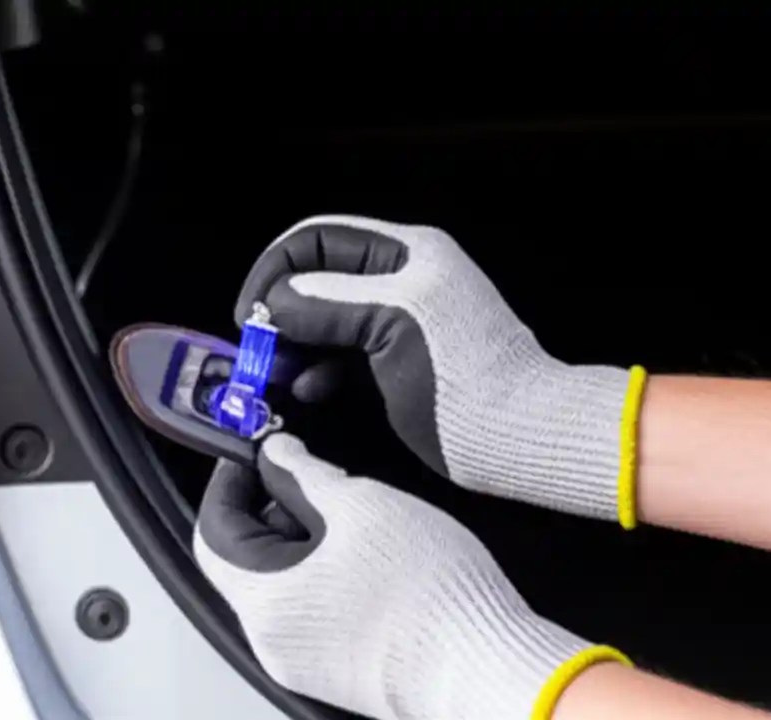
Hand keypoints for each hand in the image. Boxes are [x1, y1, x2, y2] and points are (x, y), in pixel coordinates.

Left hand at [194, 433, 626, 719]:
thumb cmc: (425, 591)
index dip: (230, 484)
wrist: (484, 669)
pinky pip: (312, 612)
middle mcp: (271, 640)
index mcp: (262, 600)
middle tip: (314, 476)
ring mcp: (303, 662)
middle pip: (244, 561)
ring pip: (281, 586)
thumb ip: (304, 474)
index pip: (212, 532)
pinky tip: (370, 556)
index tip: (258, 454)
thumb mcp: (360, 504)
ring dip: (303, 542)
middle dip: (273, 509)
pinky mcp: (337, 672)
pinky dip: (325, 574)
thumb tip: (274, 453)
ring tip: (354, 517)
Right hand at [236, 215, 645, 524]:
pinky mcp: (402, 356)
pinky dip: (320, 366)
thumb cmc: (466, 380)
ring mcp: (402, 316)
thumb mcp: (391, 326)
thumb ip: (326, 304)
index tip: (248, 315)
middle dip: (280, 311)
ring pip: (326, 316)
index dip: (274, 271)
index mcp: (405, 252)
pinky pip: (345, 350)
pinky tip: (309, 389)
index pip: (316, 238)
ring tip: (278, 376)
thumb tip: (274, 302)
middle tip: (259, 353)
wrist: (522, 434)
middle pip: (316, 276)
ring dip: (295, 342)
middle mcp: (402, 275)